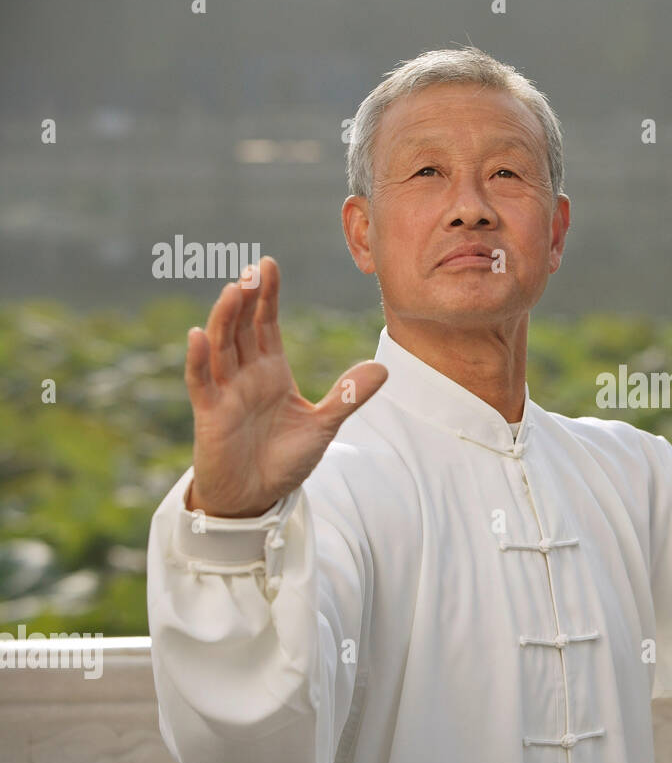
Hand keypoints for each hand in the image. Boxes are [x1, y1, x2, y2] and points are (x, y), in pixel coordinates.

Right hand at [183, 256, 387, 517]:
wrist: (257, 497)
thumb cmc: (284, 460)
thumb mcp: (324, 425)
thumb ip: (349, 396)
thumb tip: (383, 369)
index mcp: (271, 371)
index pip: (267, 323)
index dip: (268, 296)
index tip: (269, 265)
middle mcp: (246, 374)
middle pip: (242, 327)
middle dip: (246, 298)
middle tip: (252, 269)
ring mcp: (225, 391)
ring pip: (221, 346)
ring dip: (224, 318)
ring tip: (233, 289)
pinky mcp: (210, 413)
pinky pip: (200, 381)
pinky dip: (197, 359)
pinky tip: (199, 335)